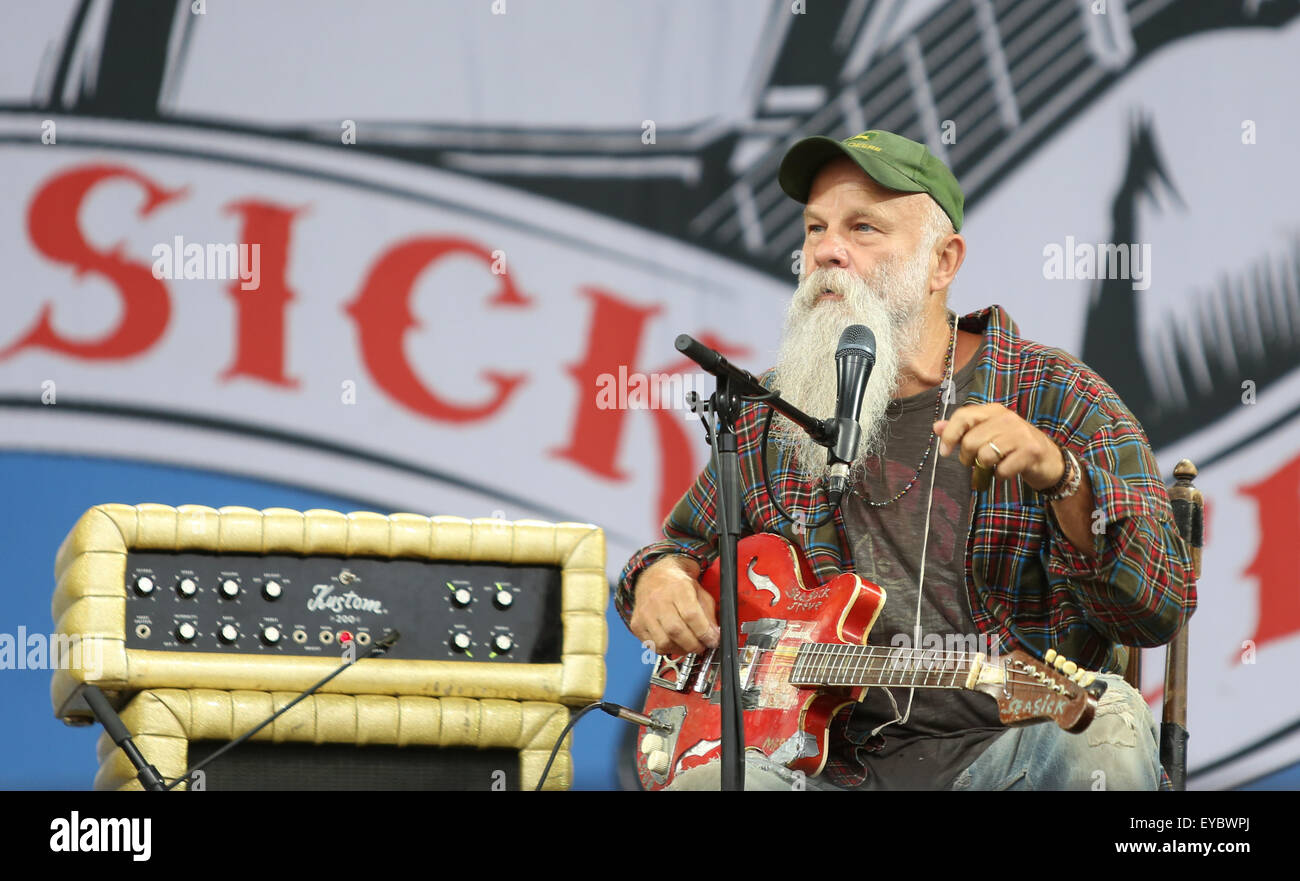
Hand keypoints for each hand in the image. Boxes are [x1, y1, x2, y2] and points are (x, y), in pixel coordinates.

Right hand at [629, 555, 719, 656]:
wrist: (655, 576)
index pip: (691, 615)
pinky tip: (673, 642)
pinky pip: (652, 646)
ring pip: (663, 642)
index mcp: (677, 588)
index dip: (704, 633)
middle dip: (693, 645)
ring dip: (680, 649)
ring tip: (688, 645)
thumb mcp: (700, 592)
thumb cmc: (679, 585)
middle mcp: (658, 600)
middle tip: (701, 646)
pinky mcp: (636, 624)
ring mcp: (644, 613)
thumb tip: (714, 636)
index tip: (712, 641)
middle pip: (675, 631)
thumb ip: (708, 614)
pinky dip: (666, 649)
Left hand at [933, 403, 1064, 490]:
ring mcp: (1020, 434)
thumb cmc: (1013, 447)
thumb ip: (963, 430)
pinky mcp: (1030, 451)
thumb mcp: (988, 434)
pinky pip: (1001, 469)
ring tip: (994, 465)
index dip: (949, 435)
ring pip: (985, 455)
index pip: (963, 416)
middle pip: (970, 441)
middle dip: (967, 457)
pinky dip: (1000, 475)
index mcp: (994, 411)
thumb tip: (936, 427)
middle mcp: (1007, 418)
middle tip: (975, 462)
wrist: (1050, 460)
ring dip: (984, 467)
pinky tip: (1007, 471)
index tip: (944, 452)